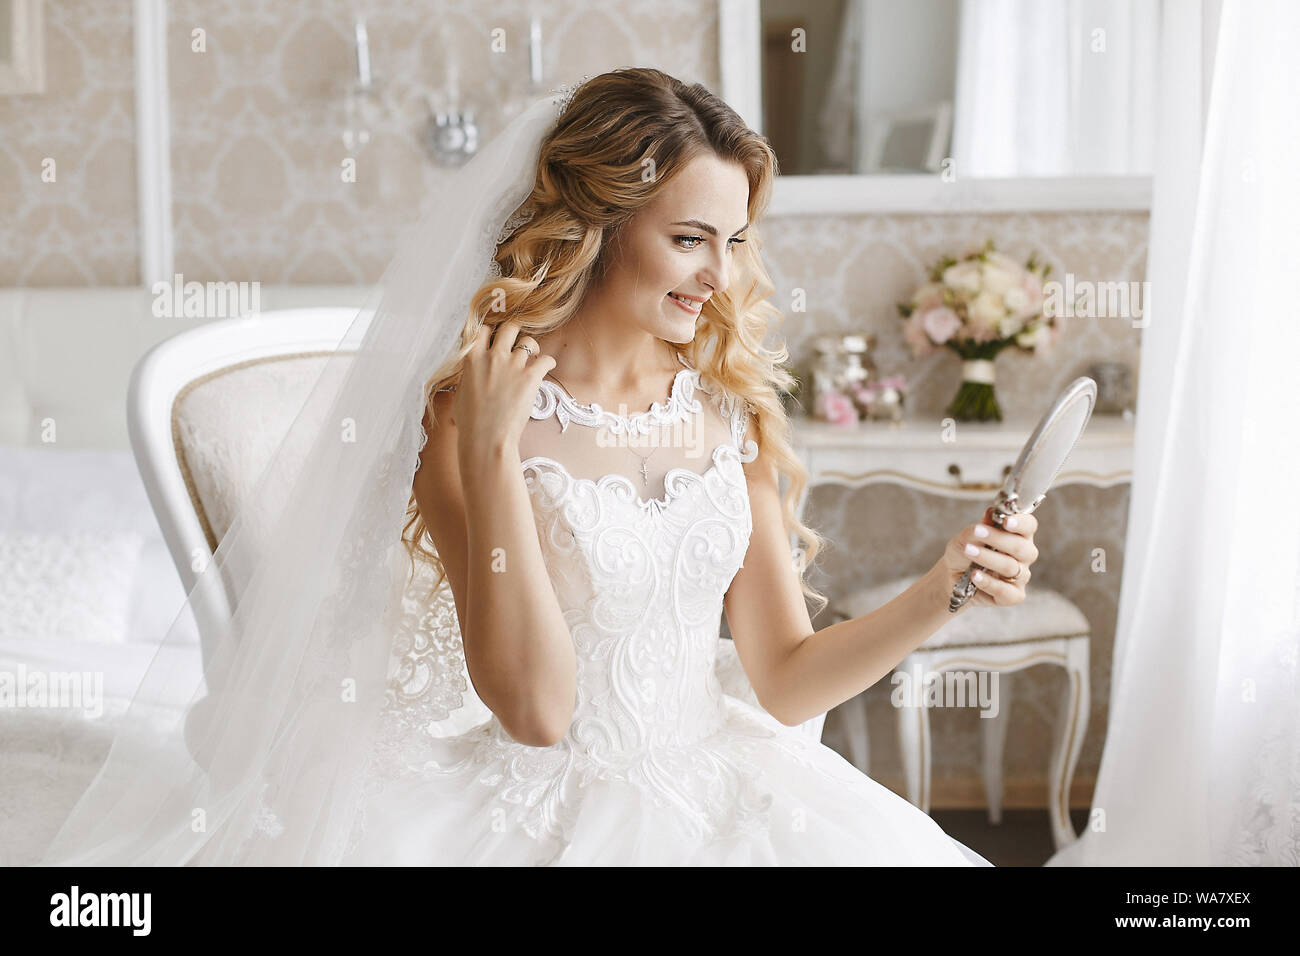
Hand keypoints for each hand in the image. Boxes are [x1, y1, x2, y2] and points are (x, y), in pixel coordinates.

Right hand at [451, 318, 555, 464]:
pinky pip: (546, 359)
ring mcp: (513, 365)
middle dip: (515, 331)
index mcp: (472, 359)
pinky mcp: (531, 377)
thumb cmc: (469, 423)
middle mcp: (493, 356)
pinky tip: (547, 367)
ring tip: (535, 355)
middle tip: (518, 341)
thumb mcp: (459, 395)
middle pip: (509, 328)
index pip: (483, 330)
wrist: (486, 438)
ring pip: (529, 341)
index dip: (491, 332)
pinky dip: (548, 362)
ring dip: (534, 347)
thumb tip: (467, 379)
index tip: (495, 338)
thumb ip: (465, 380)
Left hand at [937, 506, 1039, 608]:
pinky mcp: (1013, 595)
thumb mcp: (966, 536)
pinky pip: (1005, 591)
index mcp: (1018, 535)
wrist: (952, 575)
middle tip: (977, 532)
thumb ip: (980, 527)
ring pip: (1011, 567)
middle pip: (1021, 547)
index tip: (1005, 520)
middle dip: (998, 539)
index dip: (1020, 522)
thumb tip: (991, 513)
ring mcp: (1021, 576)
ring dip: (987, 558)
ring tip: (968, 551)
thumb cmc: (965, 550)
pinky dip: (988, 582)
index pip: (1028, 525)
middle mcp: (1024, 555)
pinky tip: (975, 575)